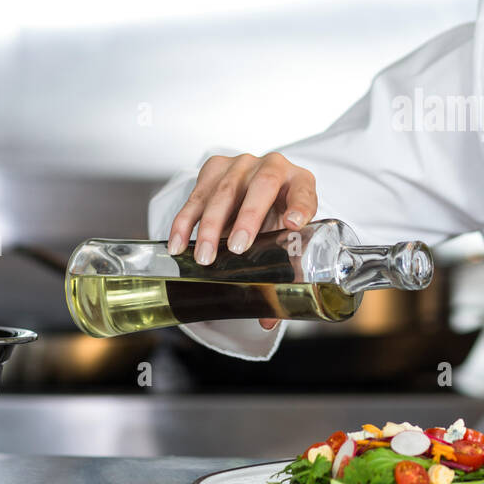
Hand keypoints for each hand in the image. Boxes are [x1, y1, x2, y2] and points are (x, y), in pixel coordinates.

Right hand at [165, 152, 317, 330]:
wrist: (258, 190)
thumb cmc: (277, 216)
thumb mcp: (285, 238)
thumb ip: (280, 274)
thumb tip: (267, 319)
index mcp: (300, 183)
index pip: (304, 192)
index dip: (301, 206)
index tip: (294, 223)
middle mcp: (273, 166)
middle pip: (260, 186)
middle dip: (248, 218)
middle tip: (237, 249)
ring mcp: (242, 164)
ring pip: (223, 191)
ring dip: (211, 226)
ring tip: (204, 258)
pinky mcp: (215, 167)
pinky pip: (196, 195)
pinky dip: (185, 222)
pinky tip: (178, 244)